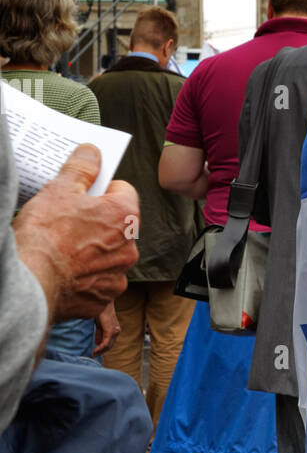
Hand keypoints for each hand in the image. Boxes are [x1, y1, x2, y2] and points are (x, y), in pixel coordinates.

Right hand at [13, 144, 139, 321]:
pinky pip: (98, 282)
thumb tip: (93, 152)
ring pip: (108, 255)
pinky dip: (85, 277)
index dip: (102, 189)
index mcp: (124, 217)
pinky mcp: (103, 300)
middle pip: (117, 226)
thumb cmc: (46, 235)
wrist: (31, 281)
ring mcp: (117, 276)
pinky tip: (66, 272)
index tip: (85, 193)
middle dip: (97, 222)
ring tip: (64, 249)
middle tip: (69, 222)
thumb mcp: (60, 189)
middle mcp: (129, 248)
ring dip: (93, 251)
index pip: (124, 191)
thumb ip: (82, 168)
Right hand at [92, 301, 120, 356]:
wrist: (100, 301)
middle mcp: (116, 330)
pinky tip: (95, 351)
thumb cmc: (99, 309)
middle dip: (101, 351)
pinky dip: (101, 348)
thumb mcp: (98, 323)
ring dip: (100, 351)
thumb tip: (97, 342)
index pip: (110, 342)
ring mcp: (114, 330)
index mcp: (114, 328)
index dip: (102, 348)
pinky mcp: (111, 330)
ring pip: (108, 345)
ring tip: (93, 354)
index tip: (94, 353)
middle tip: (93, 355)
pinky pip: (107, 342)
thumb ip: (99, 332)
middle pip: (110, 345)